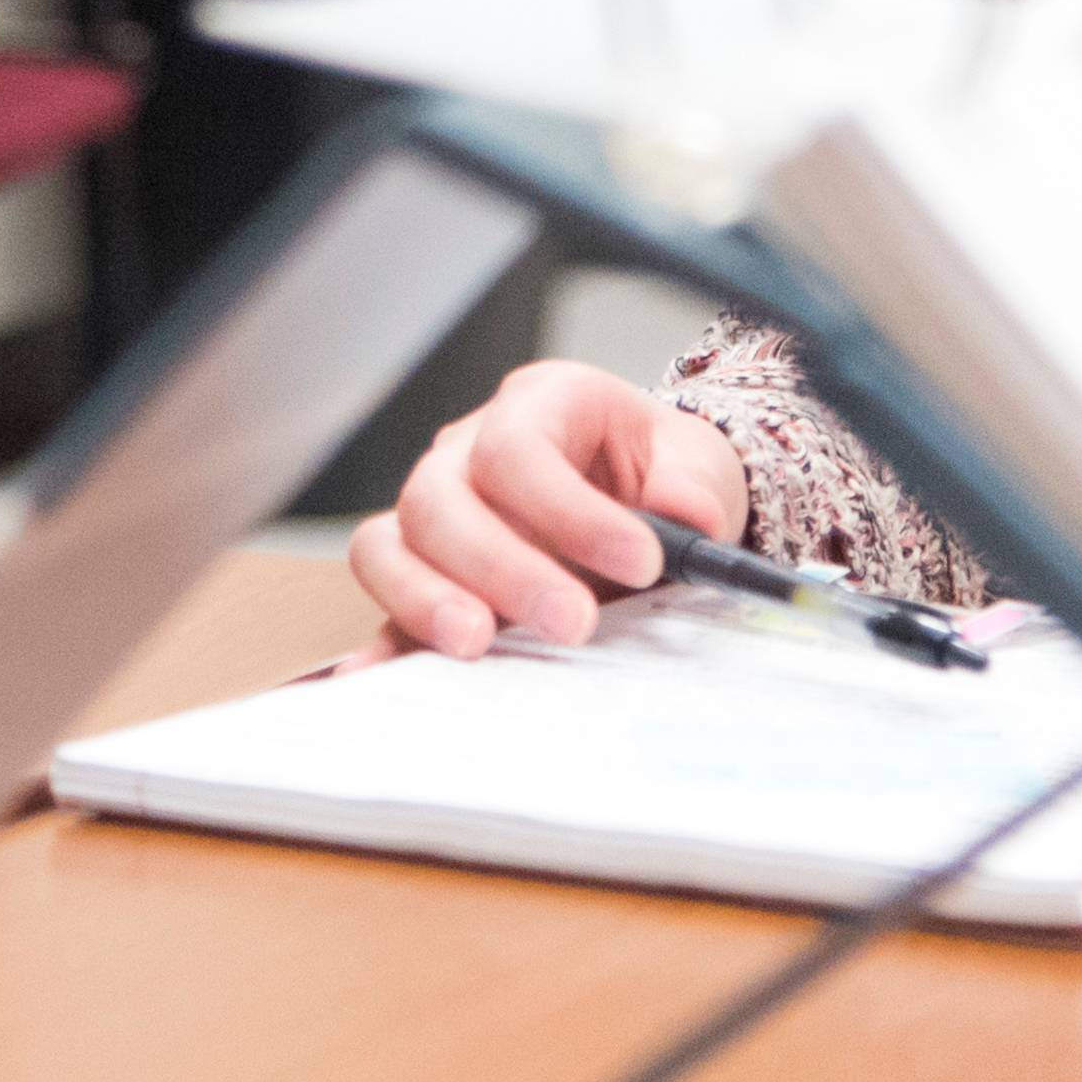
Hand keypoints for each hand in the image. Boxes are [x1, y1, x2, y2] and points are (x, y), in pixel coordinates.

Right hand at [345, 357, 754, 657]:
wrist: (651, 509)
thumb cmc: (663, 477)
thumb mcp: (700, 465)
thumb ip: (696, 485)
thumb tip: (685, 513)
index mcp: (542, 404)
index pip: (518, 445)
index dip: (568, 509)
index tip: (641, 562)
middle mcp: (470, 450)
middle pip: (440, 497)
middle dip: (502, 567)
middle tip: (571, 623)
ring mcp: (437, 514)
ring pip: (387, 544)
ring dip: (426, 599)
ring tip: (478, 646)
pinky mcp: (424, 578)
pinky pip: (384, 605)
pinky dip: (381, 643)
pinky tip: (381, 678)